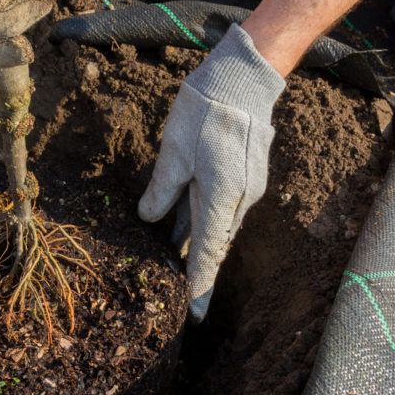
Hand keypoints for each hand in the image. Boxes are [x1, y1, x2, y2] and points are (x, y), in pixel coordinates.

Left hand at [138, 24, 285, 320]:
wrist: (242, 80)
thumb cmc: (204, 112)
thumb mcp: (172, 153)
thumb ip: (162, 191)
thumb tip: (149, 220)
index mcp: (222, 198)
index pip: (208, 254)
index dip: (199, 285)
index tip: (195, 315)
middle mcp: (238, 200)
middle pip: (215, 243)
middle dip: (196, 268)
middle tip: (181, 297)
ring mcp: (245, 188)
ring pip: (216, 224)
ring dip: (196, 242)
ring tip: (172, 262)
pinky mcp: (244, 176)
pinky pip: (220, 207)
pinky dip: (202, 219)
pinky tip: (180, 225)